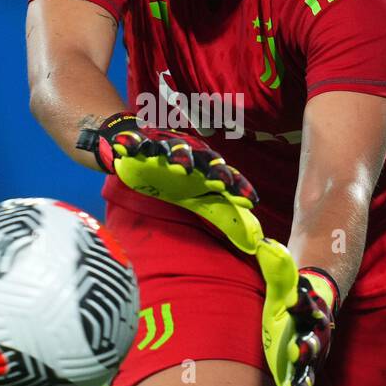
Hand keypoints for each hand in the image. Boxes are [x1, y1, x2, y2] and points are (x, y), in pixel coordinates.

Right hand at [78, 112, 262, 253]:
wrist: (143, 151)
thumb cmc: (176, 177)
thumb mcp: (198, 197)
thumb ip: (221, 213)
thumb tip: (250, 242)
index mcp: (206, 168)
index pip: (226, 175)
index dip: (238, 187)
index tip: (250, 201)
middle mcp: (191, 154)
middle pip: (205, 160)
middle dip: (213, 170)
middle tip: (220, 182)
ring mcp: (167, 148)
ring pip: (175, 149)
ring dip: (180, 157)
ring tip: (181, 167)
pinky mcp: (143, 144)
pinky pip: (140, 144)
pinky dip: (136, 145)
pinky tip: (135, 150)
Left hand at [256, 239, 336, 385]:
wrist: (312, 312)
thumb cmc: (291, 293)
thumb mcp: (284, 277)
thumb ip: (276, 264)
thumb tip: (264, 243)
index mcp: (310, 313)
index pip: (309, 311)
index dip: (303, 310)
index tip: (293, 314)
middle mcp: (313, 339)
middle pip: (313, 346)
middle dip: (306, 353)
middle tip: (296, 357)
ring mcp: (308, 362)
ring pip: (307, 376)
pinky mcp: (297, 378)